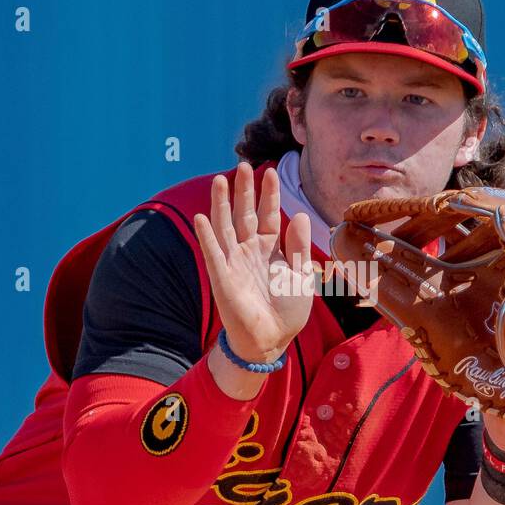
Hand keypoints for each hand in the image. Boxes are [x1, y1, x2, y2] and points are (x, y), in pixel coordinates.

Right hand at [194, 162, 315, 364]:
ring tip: (220, 179)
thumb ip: (298, 245)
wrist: (271, 339)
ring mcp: (234, 261)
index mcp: (271, 248)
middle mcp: (250, 250)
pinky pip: (213, 252)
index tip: (272, 170)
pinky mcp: (222, 276)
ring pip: (225, 226)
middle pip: (244, 214)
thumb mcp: (301, 275)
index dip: (269, 194)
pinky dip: (206, 235)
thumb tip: (299, 214)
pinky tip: (202, 216)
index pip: (268, 214)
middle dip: (244, 190)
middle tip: (245, 165)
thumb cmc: (287, 310)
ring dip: (221, 204)